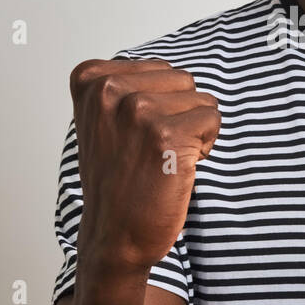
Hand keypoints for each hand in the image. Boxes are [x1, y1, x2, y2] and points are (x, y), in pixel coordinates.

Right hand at [68, 59, 220, 278]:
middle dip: (180, 114)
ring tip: (164, 158)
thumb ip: (127, 86)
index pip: (159, 68)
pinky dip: (206, 145)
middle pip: (182, 80)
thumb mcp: (104, 119)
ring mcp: (137, 111)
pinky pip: (213, 119)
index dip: (160, 103)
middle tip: (153, 150)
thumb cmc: (117, 179)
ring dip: (194, 130)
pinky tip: (178, 167)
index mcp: (91, 79)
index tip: (134, 136)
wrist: (114, 236)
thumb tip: (171, 70)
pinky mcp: (165, 135)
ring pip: (201, 99)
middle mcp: (109, 89)